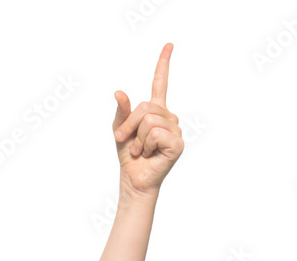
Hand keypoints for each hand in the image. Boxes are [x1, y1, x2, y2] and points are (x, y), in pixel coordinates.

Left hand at [112, 43, 183, 196]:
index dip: (163, 64)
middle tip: (126, 141)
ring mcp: (175, 129)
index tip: (168, 45)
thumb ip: (121, 111)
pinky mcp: (177, 143)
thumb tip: (118, 92)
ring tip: (141, 150)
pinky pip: (155, 133)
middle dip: (129, 125)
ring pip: (149, 121)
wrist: (134, 179)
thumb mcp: (119, 130)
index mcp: (155, 111)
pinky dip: (146, 145)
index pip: (160, 83)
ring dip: (138, 139)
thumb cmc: (129, 156)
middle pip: (145, 107)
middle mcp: (168, 117)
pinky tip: (150, 154)